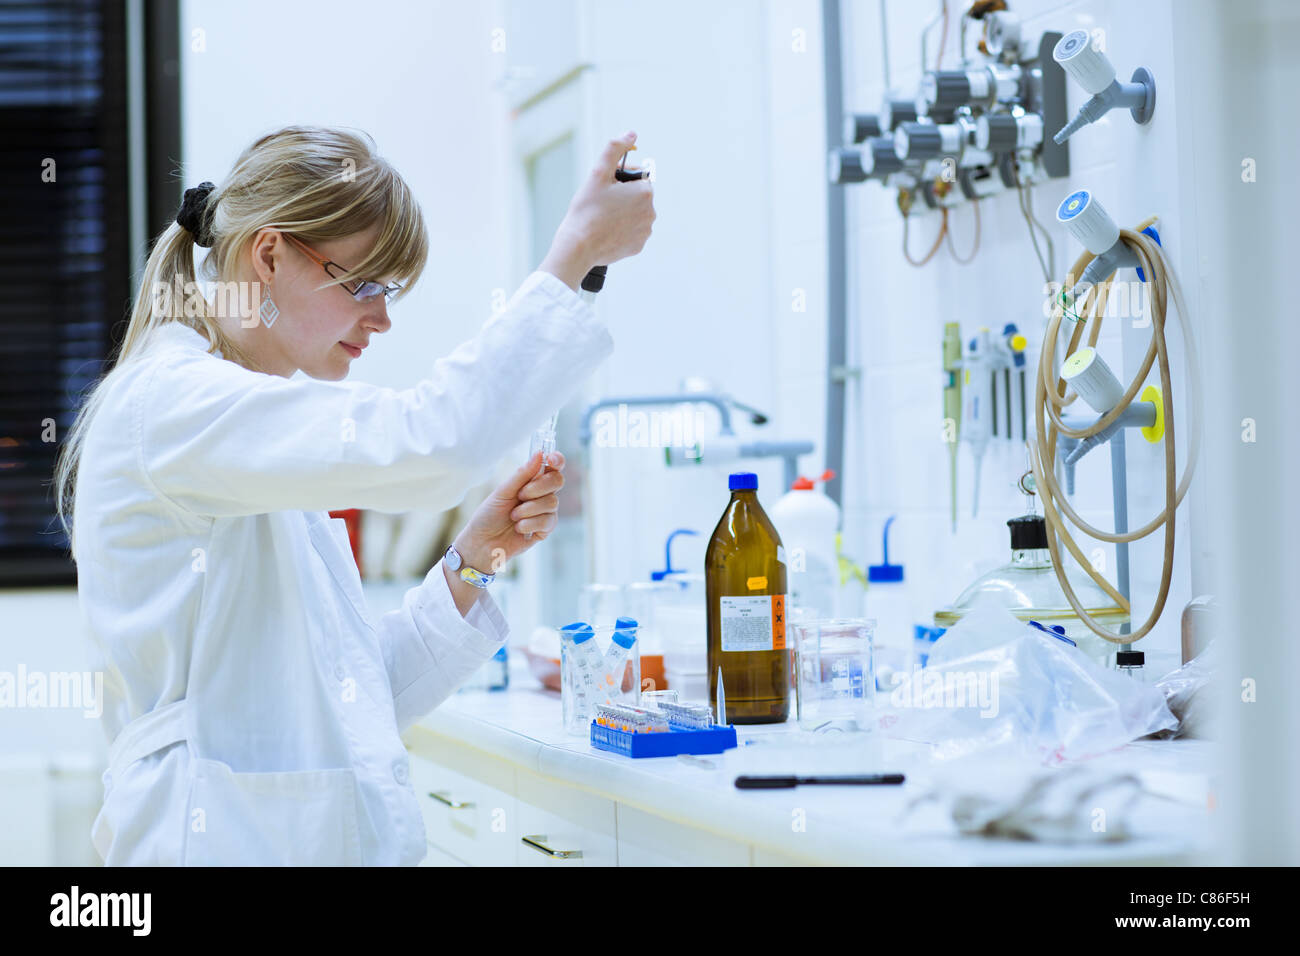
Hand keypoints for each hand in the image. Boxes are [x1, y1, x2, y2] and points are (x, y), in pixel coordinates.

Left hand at [453, 450, 566, 574]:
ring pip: (552, 502)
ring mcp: (545, 512)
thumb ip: (522, 474)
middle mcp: (541, 495)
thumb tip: (540, 454)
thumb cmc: (489, 515)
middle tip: (519, 495)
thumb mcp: (503, 491)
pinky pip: (547, 521)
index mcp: (531, 481)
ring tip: (513, 516)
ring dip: (528, 509)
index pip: (553, 467)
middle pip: (557, 481)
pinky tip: (518, 528)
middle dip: (537, 487)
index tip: (551, 460)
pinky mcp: (545, 530)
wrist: (482, 542)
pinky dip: (529, 524)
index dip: (557, 460)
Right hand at [540, 131, 655, 289]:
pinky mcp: (638, 246)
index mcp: (645, 192)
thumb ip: (615, 148)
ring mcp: (645, 232)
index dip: (621, 179)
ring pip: (635, 214)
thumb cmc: (586, 209)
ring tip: (603, 217)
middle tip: (602, 202)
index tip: (607, 186)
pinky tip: (607, 230)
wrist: (578, 246)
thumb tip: (631, 133)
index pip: (638, 177)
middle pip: (638, 196)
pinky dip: (622, 230)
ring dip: (624, 212)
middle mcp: (651, 213)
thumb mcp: (598, 172)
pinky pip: (632, 232)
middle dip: (624, 196)